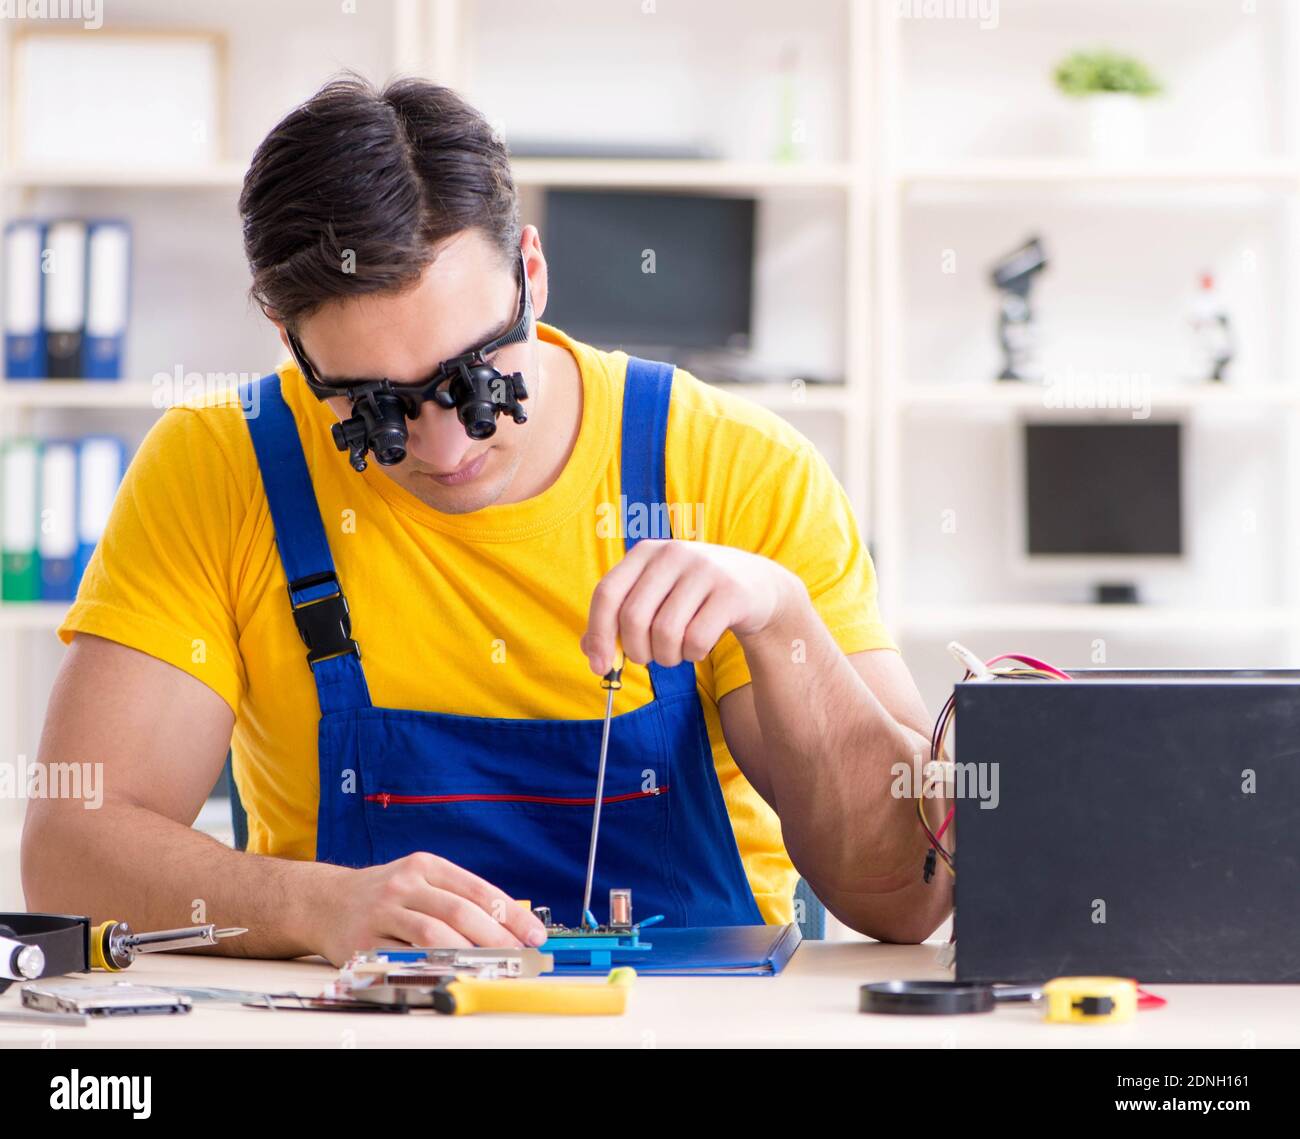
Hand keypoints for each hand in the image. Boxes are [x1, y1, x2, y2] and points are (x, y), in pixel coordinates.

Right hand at [309, 852, 548, 966]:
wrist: (324, 901)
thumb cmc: (385, 894)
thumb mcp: (420, 880)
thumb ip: (458, 896)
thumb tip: (510, 922)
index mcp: (425, 865)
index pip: (478, 890)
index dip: (511, 914)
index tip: (534, 934)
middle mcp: (404, 884)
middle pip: (459, 912)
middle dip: (496, 938)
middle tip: (520, 956)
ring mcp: (383, 913)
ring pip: (434, 934)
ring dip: (469, 954)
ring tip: (493, 967)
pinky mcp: (365, 942)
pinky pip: (405, 958)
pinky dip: (433, 968)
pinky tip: (454, 974)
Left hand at [581, 539, 804, 674]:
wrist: (757, 586)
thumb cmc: (694, 597)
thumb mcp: (655, 598)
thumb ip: (619, 622)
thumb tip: (593, 656)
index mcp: (646, 552)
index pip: (607, 593)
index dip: (598, 634)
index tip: (599, 667)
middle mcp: (673, 554)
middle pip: (634, 619)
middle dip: (637, 652)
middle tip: (650, 658)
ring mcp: (704, 570)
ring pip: (665, 633)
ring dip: (667, 657)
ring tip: (676, 652)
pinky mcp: (731, 592)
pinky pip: (696, 640)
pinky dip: (692, 655)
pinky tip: (699, 647)